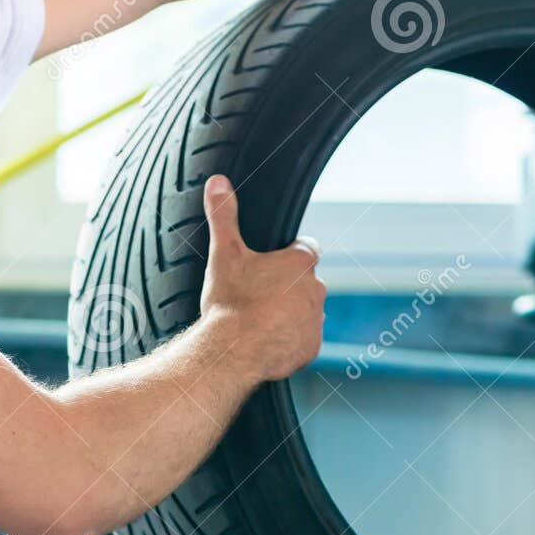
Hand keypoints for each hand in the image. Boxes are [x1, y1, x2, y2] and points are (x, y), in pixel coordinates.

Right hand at [198, 174, 325, 382]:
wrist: (232, 352)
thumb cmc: (230, 302)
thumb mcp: (223, 253)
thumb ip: (224, 215)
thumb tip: (217, 182)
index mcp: (301, 262)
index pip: (307, 248)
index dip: (289, 254)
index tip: (271, 264)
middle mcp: (316, 289)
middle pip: (305, 282)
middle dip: (287, 286)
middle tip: (257, 295)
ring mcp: (316, 321)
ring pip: (306, 311)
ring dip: (290, 313)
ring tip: (259, 320)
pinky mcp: (312, 348)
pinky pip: (303, 340)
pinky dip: (289, 340)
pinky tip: (266, 341)